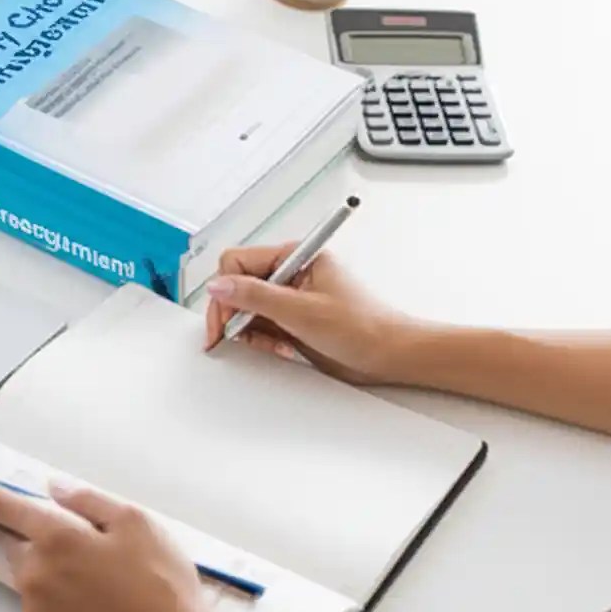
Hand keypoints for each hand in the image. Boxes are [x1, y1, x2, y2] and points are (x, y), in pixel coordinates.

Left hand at [0, 468, 210, 611]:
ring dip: (54, 561)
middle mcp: (37, 573)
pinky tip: (99, 590)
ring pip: (31, 569)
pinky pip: (44, 595)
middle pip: (16, 540)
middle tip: (78, 539)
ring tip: (104, 571)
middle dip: (36, 532)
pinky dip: (62, 586)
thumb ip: (89, 500)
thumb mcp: (137, 523)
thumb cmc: (161, 586)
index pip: (2, 505)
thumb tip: (56, 488)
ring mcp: (38, 605)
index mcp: (57, 538)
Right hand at [204, 242, 419, 384]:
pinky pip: (262, 328)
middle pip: (239, 287)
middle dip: (235, 314)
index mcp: (294, 256)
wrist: (391, 355)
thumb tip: (219, 285)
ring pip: (248, 311)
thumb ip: (256, 297)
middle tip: (231, 337)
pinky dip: (265, 342)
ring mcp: (291, 298)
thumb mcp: (302, 311)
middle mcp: (290, 273)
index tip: (222, 318)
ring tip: (275, 344)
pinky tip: (284, 349)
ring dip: (253, 332)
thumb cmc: (364, 326)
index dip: (225, 290)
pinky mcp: (293, 320)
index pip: (238, 262)